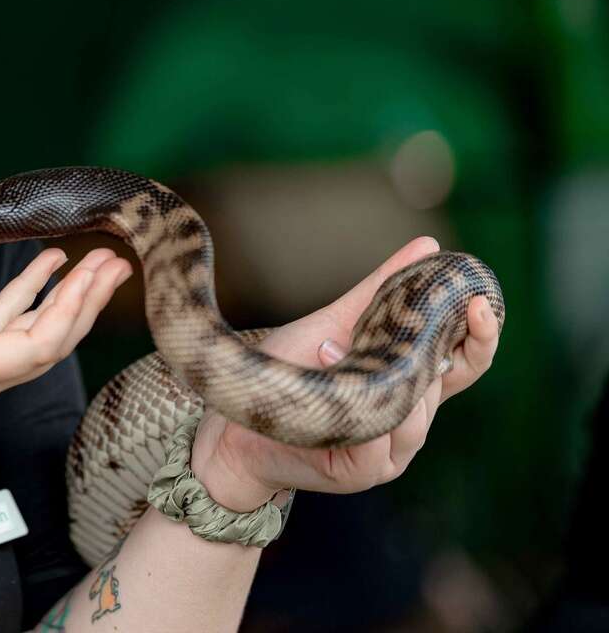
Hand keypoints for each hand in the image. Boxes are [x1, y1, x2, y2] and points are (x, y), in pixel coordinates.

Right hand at [0, 247, 132, 473]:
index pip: (33, 347)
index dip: (67, 313)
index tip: (91, 275)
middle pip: (50, 342)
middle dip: (86, 304)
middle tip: (117, 261)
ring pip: (35, 332)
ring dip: (69, 299)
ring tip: (99, 262)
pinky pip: (6, 323)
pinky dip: (30, 294)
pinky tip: (47, 266)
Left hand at [190, 236, 501, 510]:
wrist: (235, 425)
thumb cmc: (287, 371)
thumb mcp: (335, 323)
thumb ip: (380, 292)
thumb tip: (428, 245)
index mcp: (409, 386)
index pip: (464, 364)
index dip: (482, 335)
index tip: (481, 301)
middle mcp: (408, 422)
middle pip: (442, 388)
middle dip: (428, 352)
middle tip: (403, 320)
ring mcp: (388, 453)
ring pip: (413, 417)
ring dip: (380, 379)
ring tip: (333, 346)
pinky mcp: (361, 472)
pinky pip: (377, 443)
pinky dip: (357, 411)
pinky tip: (328, 372)